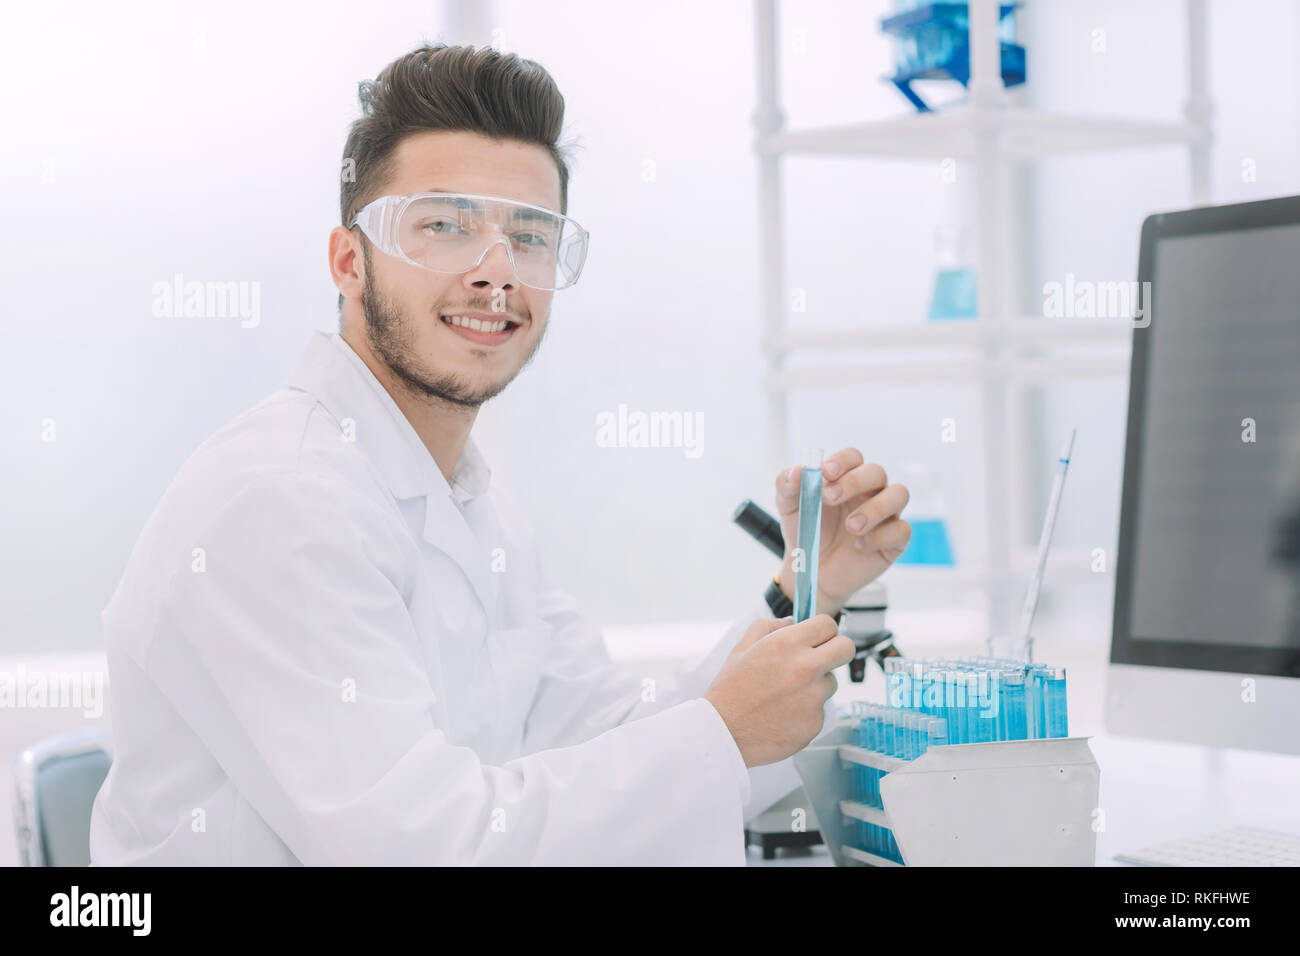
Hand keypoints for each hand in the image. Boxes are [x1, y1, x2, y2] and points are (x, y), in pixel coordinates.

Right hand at [705, 614, 853, 766]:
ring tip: (787, 694)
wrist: (723, 733)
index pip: (828, 624)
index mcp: (787, 644)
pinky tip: (784, 713)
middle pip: (846, 648)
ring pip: (832, 682)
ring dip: (817, 684)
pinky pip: (820, 709)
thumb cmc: (730, 690)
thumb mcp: (742, 647)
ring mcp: (813, 698)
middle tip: (820, 658)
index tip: (817, 637)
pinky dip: (807, 710)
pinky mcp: (816, 723)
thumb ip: (770, 626)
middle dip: (836, 649)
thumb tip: (793, 622)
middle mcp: (806, 668)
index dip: (823, 630)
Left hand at [775, 448, 910, 616]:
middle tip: (830, 498)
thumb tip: (797, 471)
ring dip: (876, 507)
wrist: (811, 571)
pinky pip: (902, 530)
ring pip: (899, 494)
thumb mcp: (788, 508)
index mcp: (845, 478)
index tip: (825, 472)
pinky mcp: (894, 540)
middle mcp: (869, 492)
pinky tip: (860, 545)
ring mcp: (885, 515)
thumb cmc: (805, 531)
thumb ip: (787, 486)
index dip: (842, 461)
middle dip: (855, 482)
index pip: (853, 457)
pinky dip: (881, 536)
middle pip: (876, 472)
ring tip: (851, 527)